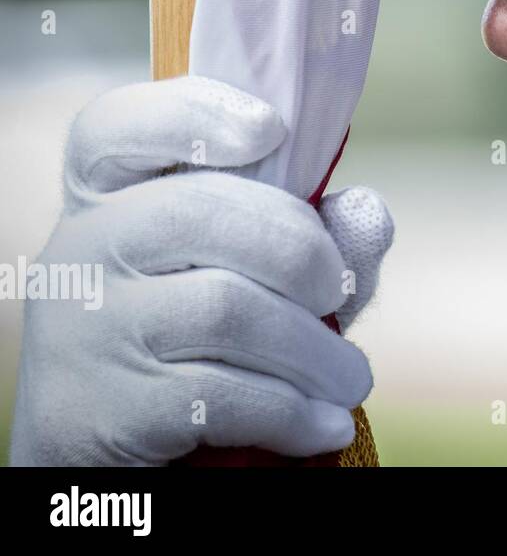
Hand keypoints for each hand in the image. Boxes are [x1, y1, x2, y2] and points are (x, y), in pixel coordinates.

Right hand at [8, 76, 391, 465]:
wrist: (102, 445)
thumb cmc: (193, 337)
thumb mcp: (251, 274)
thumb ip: (314, 235)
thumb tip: (370, 212)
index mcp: (108, 197)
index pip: (115, 128)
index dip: (193, 113)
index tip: (271, 128)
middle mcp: (83, 248)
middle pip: (203, 216)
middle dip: (303, 254)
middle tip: (338, 293)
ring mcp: (84, 327)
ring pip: (225, 310)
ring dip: (314, 350)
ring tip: (350, 377)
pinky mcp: (99, 407)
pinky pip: (220, 395)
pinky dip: (292, 412)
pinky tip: (326, 424)